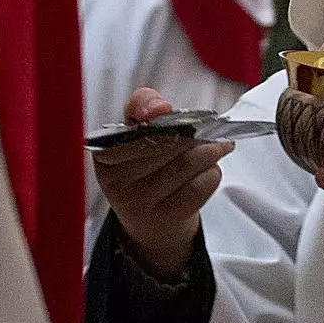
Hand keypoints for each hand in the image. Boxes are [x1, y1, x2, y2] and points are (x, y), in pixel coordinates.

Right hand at [91, 88, 233, 278]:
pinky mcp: (164, 218)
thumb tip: (159, 108)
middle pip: (167, 145)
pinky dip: (212, 173)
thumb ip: (143, 105)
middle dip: (196, 134)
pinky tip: (210, 169)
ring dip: (211, 151)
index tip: (176, 116)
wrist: (148, 218)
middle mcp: (116, 181)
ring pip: (186, 164)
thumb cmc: (143, 164)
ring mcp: (139, 203)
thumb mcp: (134, 131)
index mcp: (105, 154)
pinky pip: (199, 187)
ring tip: (218, 146)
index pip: (138, 130)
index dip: (164, 121)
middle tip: (213, 129)